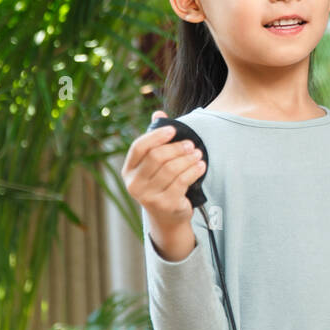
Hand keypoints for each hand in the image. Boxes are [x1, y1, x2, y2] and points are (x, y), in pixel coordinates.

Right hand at [121, 109, 205, 255]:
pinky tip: (201, 166)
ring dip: (188, 158)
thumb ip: (156, 139)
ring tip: (198, 154)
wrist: (167, 217)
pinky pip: (182, 182)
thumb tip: (158, 113)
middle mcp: (134, 184)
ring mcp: (148, 197)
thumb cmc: (162, 183)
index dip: (156, 136)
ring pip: (171, 169)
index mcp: (128, 170)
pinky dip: (194, 171)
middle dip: (177, 148)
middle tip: (191, 144)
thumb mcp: (155, 163)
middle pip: (157, 157)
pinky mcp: (165, 205)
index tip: (173, 129)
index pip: (139, 147)